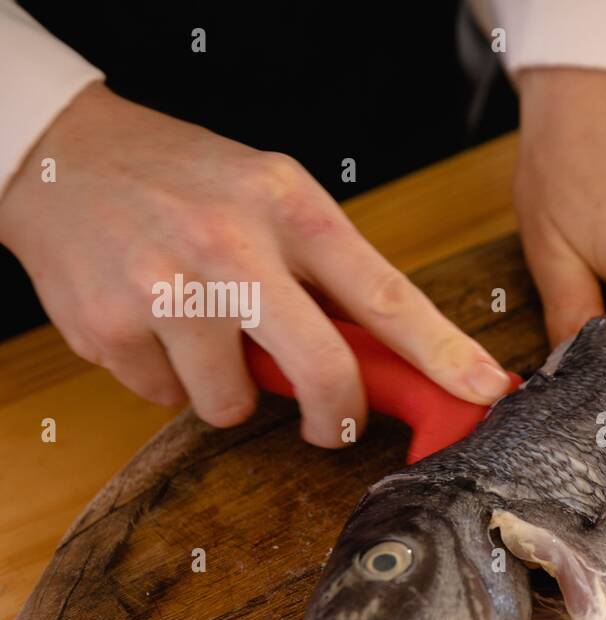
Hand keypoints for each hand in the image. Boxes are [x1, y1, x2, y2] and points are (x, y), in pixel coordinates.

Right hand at [0, 82, 511, 446]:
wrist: (61, 156)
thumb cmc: (186, 182)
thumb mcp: (272, 196)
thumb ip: (327, 273)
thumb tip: (389, 365)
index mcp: (291, 208)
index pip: (386, 295)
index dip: (445, 354)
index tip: (489, 392)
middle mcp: (233, 247)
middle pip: (324, 370)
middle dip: (336, 416)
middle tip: (329, 422)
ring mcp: (166, 289)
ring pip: (233, 403)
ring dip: (228, 389)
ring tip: (201, 329)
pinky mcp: (108, 328)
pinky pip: (168, 401)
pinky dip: (170, 379)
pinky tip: (152, 325)